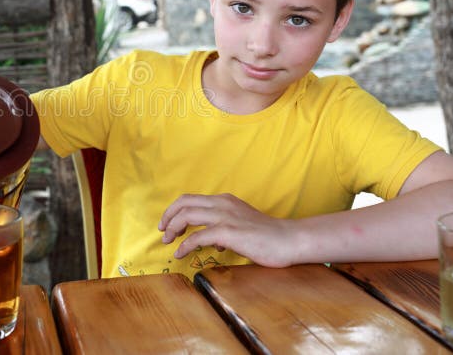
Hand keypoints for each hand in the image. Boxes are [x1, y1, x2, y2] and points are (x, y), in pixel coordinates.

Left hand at [158, 193, 298, 267]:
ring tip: (168, 242)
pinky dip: (185, 245)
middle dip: (168, 217)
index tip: (167, 223)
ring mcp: (225, 216)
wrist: (289, 240)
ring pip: (187, 215)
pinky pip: (198, 236)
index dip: (174, 210)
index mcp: (224, 200)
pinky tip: (181, 253)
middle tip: (163, 232)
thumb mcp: (241, 224)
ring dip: (173, 229)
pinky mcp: (229, 232)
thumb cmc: (267, 236)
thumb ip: (225, 228)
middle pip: (183, 203)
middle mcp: (222, 204)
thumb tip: (213, 240)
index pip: (190, 199)